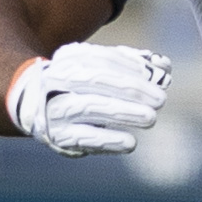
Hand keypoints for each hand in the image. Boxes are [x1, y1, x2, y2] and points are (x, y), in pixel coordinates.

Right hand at [6, 43, 170, 156]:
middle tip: (160, 99)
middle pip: (96, 80)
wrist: (37, 106)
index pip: (103, 58)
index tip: (161, 75)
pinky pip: (82, 137)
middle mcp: (56, 80)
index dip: (133, 67)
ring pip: (89, 107)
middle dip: (131, 88)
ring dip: (123, 112)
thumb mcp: (104, 67)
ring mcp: (54, 108)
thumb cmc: (85, 83)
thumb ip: (135, 64)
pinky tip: (130, 142)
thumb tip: (163, 65)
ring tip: (150, 118)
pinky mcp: (56, 135)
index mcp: (70, 58)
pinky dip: (108, 141)